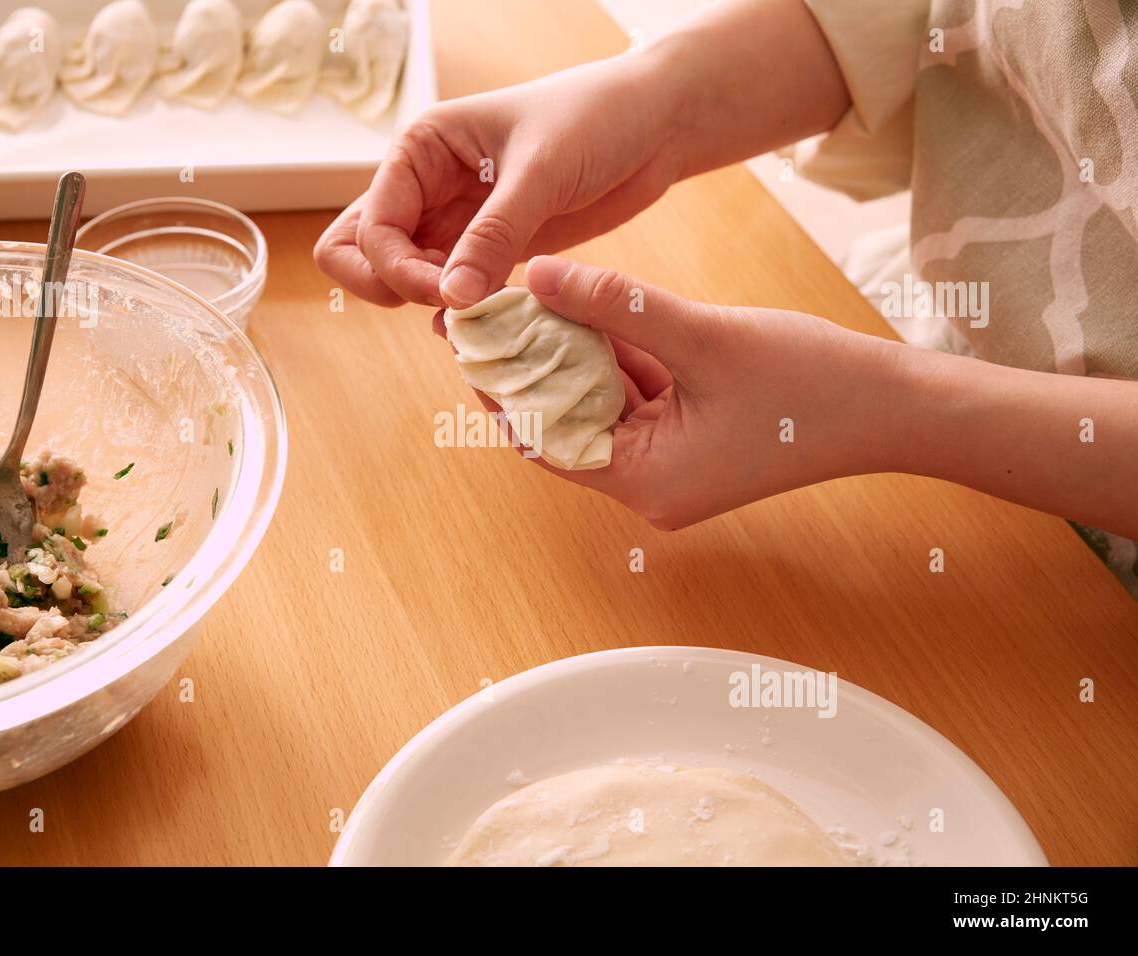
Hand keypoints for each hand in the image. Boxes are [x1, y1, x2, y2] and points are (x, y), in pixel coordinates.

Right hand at [315, 52, 683, 308]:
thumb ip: (493, 235)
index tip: (449, 292)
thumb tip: (450, 299)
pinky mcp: (490, 250)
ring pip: (401, 276)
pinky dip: (464, 313)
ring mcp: (455, 222)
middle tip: (446, 302)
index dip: (399, 270)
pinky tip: (501, 320)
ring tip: (480, 315)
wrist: (655, 124)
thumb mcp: (541, 171)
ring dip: (427, 305)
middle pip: (360, 254)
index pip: (371, 229)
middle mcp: (426, 186)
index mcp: (420, 150)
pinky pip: (452, 291)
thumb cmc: (597, 117)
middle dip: (390, 286)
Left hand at [446, 256, 903, 530]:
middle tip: (505, 306)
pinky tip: (601, 315)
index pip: (542, 438)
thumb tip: (537, 276)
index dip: (502, 386)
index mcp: (643, 482)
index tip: (476, 335)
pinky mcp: (692, 447)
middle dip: (538, 365)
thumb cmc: (810, 382)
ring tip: (544, 300)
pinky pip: (638, 404)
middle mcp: (648, 488)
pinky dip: (620, 363)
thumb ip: (615, 304)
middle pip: (566, 423)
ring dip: (579, 358)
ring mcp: (671, 470)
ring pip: (601, 408)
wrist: (896, 408)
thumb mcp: (701, 335)